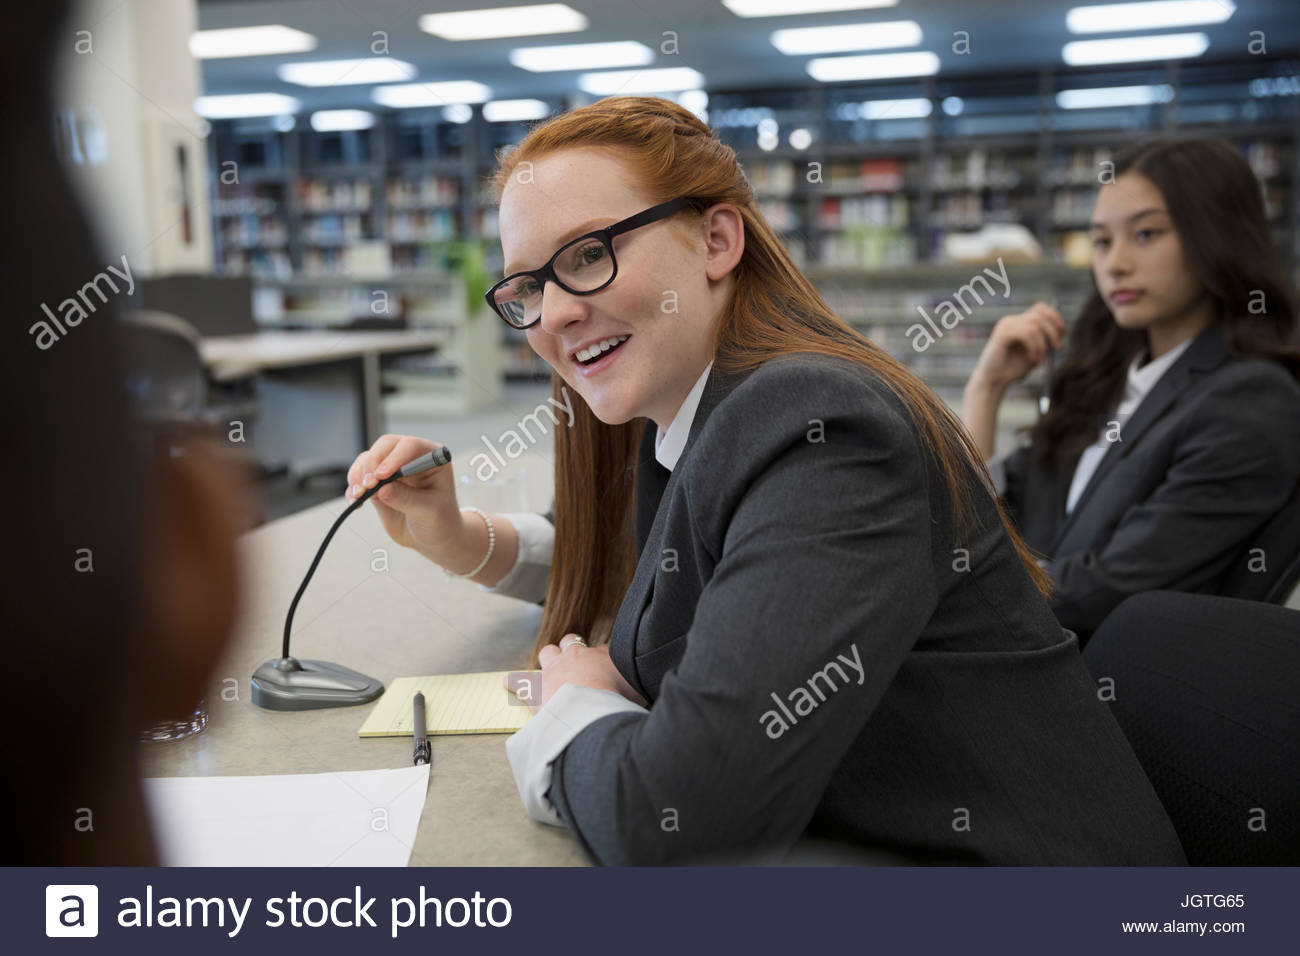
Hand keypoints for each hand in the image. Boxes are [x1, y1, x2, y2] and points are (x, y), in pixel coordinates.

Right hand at [345, 434, 457, 550]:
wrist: (432, 538)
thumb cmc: (440, 521)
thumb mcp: (429, 511)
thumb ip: (406, 498)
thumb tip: (381, 489)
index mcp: (431, 458)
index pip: (410, 446)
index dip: (395, 457)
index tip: (383, 476)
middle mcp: (411, 458)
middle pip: (385, 446)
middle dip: (373, 464)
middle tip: (368, 485)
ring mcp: (392, 469)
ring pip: (368, 459)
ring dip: (359, 475)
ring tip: (359, 494)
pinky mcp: (378, 483)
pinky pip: (360, 477)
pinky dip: (353, 487)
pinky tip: (356, 500)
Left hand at [506, 637, 647, 707]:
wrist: (590, 713)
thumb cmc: (618, 704)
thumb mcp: (640, 694)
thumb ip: (642, 691)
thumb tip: (652, 696)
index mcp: (602, 656)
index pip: (602, 649)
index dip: (602, 657)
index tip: (605, 666)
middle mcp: (577, 657)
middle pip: (571, 642)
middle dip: (572, 649)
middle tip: (575, 660)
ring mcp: (555, 671)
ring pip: (548, 653)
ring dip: (549, 659)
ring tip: (550, 667)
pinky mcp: (536, 688)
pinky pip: (520, 681)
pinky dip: (515, 683)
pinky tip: (508, 683)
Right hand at [969, 301, 1066, 391]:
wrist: (993, 382)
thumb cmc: (1012, 370)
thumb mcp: (1035, 352)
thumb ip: (1045, 340)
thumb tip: (1062, 329)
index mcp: (1017, 322)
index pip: (1040, 308)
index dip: (1054, 317)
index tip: (1062, 334)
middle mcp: (1010, 320)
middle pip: (1040, 314)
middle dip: (1053, 331)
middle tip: (1057, 348)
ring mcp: (1005, 326)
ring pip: (1035, 326)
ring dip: (1043, 345)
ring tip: (1040, 361)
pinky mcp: (1002, 334)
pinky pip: (1027, 334)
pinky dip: (1035, 347)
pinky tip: (1032, 359)